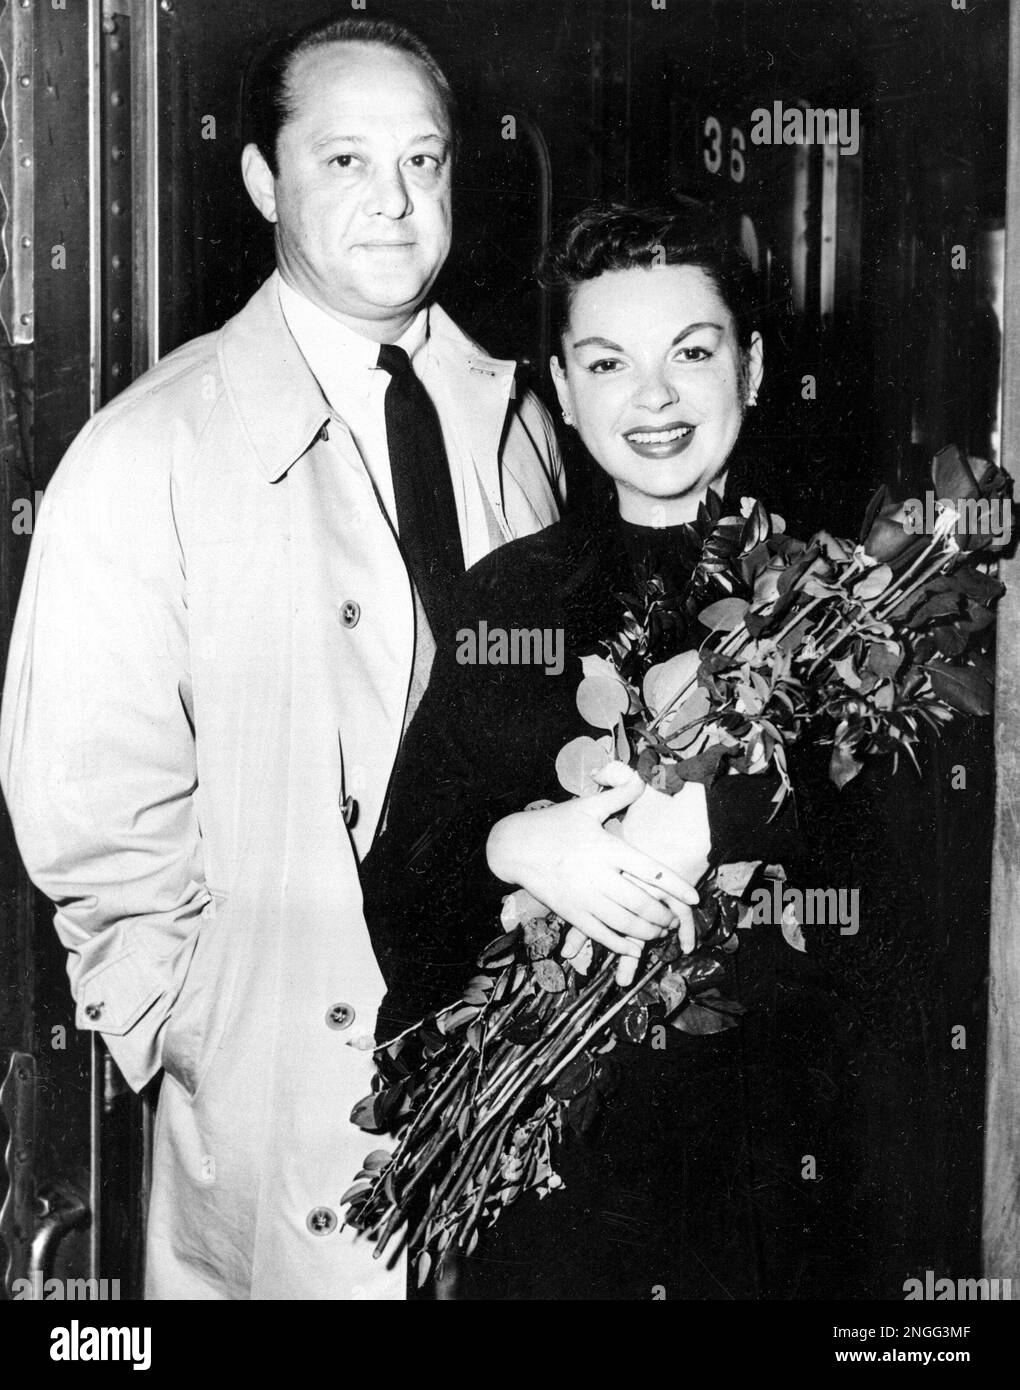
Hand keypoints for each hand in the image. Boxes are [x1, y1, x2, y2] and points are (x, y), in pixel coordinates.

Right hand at [486, 762, 698, 985]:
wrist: (514, 846)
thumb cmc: (553, 824)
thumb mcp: (586, 805)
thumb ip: (618, 794)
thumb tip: (643, 779)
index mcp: (607, 848)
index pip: (650, 870)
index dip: (676, 887)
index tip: (694, 898)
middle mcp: (598, 875)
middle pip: (641, 903)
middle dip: (663, 916)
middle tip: (675, 921)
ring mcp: (583, 897)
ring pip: (624, 922)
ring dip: (647, 932)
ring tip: (659, 933)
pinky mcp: (570, 912)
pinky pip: (599, 934)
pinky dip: (620, 945)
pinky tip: (634, 949)